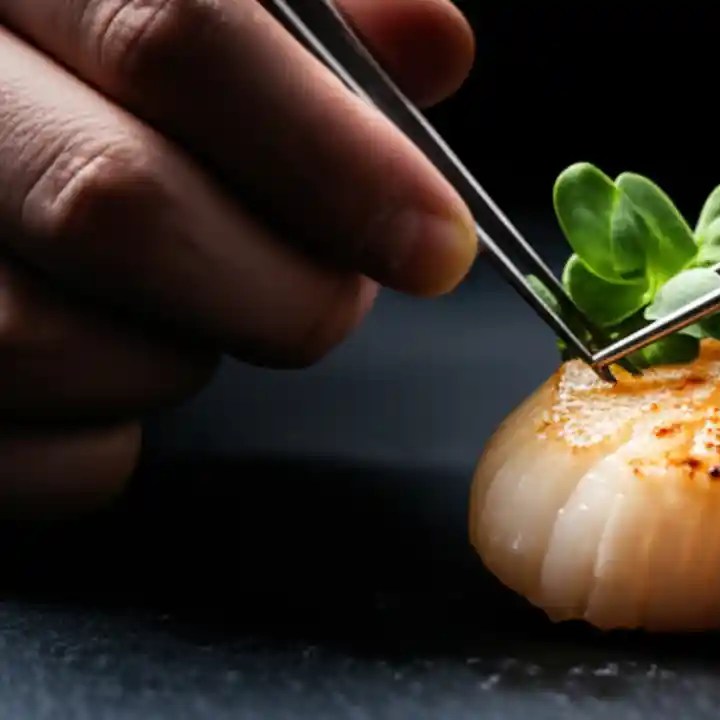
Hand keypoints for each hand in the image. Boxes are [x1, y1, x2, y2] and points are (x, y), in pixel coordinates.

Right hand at [0, 0, 476, 518]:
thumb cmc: (77, 58)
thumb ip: (312, 11)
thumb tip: (433, 48)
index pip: (175, 34)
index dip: (333, 156)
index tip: (436, 242)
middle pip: (115, 202)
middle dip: (281, 284)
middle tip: (331, 292)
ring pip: (46, 341)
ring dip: (178, 359)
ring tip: (194, 311)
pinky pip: (16, 456)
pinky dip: (101, 443)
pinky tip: (114, 370)